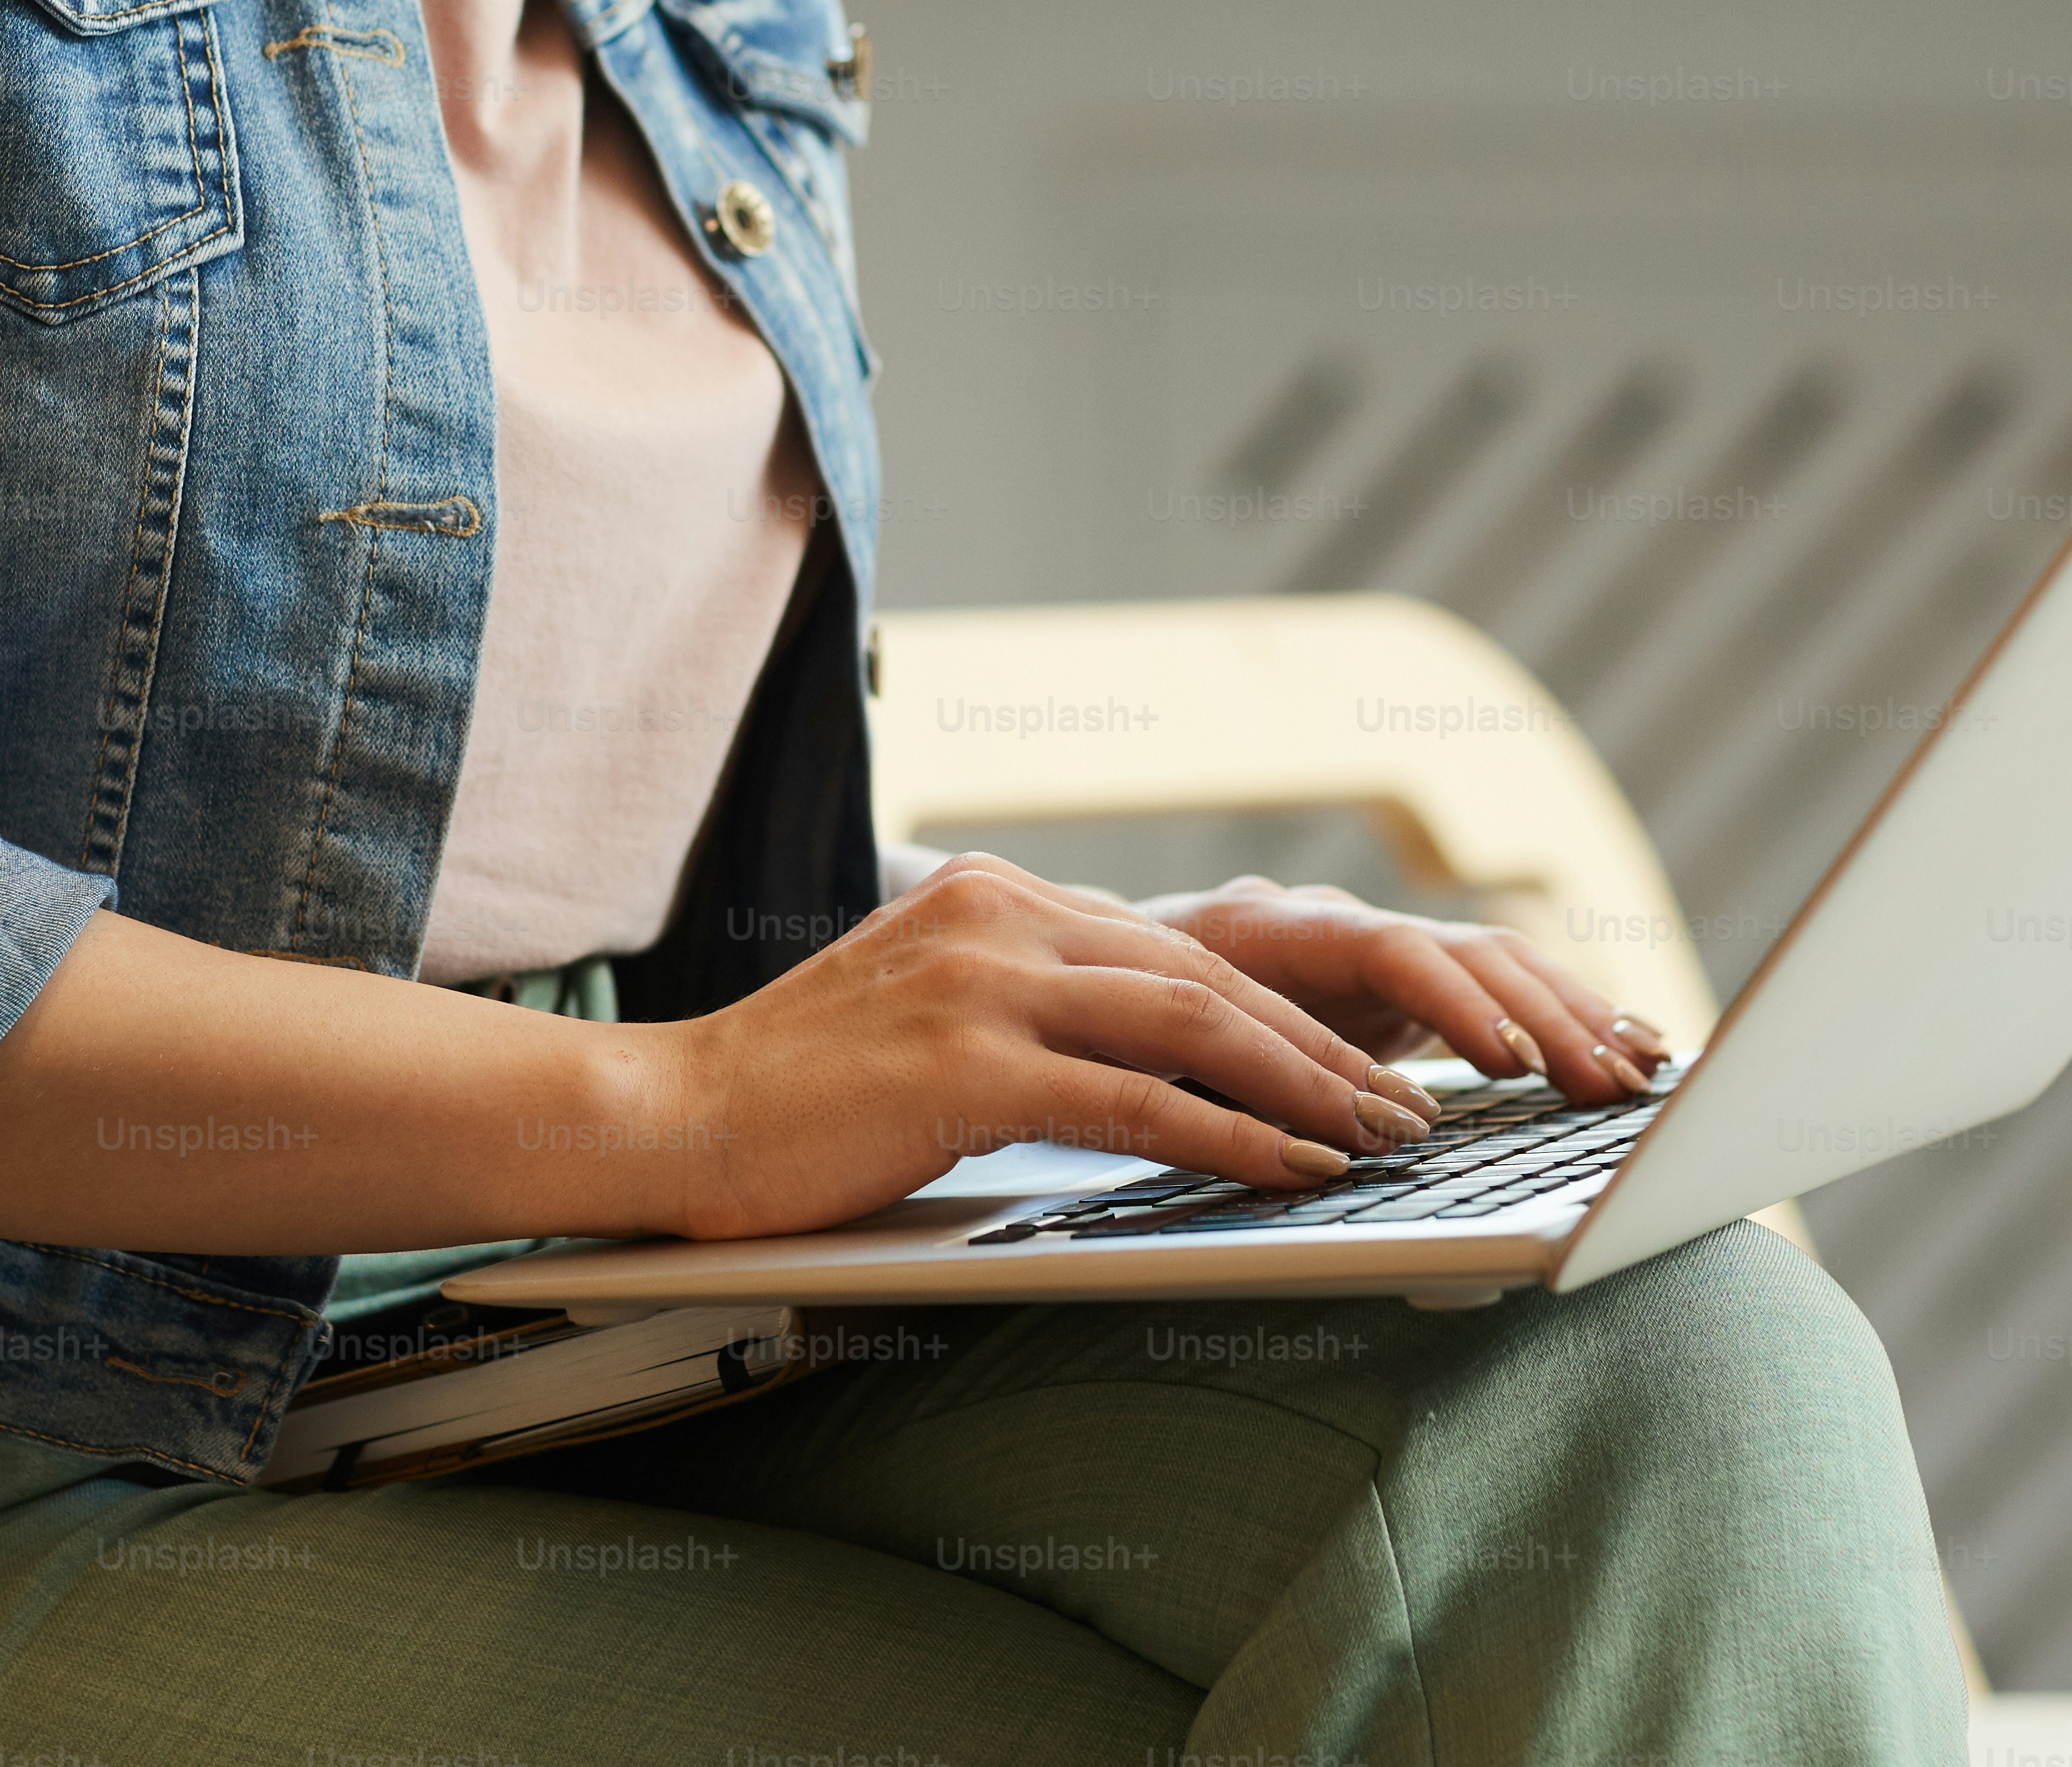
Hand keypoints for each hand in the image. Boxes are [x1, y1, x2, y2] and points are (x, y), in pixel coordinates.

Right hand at [651, 854, 1448, 1242]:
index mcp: (993, 897)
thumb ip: (1025, 1010)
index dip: (1281, 1018)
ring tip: (1375, 1145)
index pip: (1175, 952)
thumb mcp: (927, 1017)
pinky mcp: (965, 1064)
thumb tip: (1141, 1062)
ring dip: (1303, 1093)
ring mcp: (982, 984)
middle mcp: (998, 917)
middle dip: (1321, 1053)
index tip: (1354, 1073)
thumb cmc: (793, 1095)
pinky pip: (1133, 1100)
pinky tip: (1287, 1173)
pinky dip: (1228, 1138)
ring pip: (1191, 1027)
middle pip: (1207, 978)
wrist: (669, 1115)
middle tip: (1402, 1112)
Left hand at [1133, 874, 1672, 1106]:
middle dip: (1544, 1018)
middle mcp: (1330, 927)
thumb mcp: (1145, 1058)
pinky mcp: (1393, 987)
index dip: (1455, 1005)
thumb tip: (1326, 1140)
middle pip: (1461, 952)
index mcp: (1266, 929)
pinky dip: (1557, 1017)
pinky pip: (1491, 987)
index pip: (1388, 951)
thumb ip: (1225, 1088)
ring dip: (1570, 1016)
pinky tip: (1622, 1050)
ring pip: (1491, 963)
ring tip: (1640, 1069)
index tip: (1510, 1060)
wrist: (1079, 978)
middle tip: (1608, 1083)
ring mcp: (1369, 951)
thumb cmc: (1104, 1027)